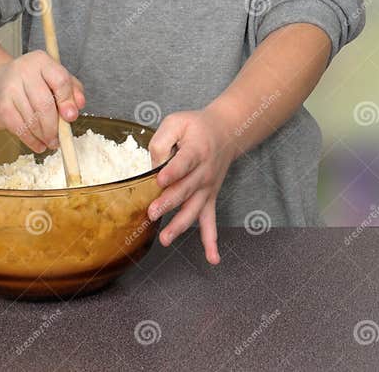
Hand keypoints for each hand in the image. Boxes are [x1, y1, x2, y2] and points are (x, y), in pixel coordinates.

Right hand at [0, 50, 85, 152]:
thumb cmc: (30, 82)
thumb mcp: (53, 78)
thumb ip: (71, 90)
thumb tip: (79, 106)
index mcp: (41, 60)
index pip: (60, 80)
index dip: (68, 101)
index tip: (71, 117)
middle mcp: (24, 70)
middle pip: (45, 104)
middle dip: (54, 126)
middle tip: (59, 138)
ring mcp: (9, 88)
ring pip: (32, 120)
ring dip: (44, 135)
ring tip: (50, 141)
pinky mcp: (0, 106)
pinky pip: (19, 129)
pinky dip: (31, 140)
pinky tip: (38, 144)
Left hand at [147, 108, 235, 263]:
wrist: (226, 132)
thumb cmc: (196, 127)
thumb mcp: (177, 121)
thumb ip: (162, 139)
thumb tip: (153, 165)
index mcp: (196, 150)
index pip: (183, 163)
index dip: (172, 171)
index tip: (159, 180)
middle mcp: (204, 172)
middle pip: (185, 190)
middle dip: (168, 202)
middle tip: (152, 212)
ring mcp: (207, 188)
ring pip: (194, 209)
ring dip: (180, 225)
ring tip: (166, 238)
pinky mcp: (209, 197)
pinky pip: (211, 221)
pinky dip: (212, 240)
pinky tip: (213, 258)